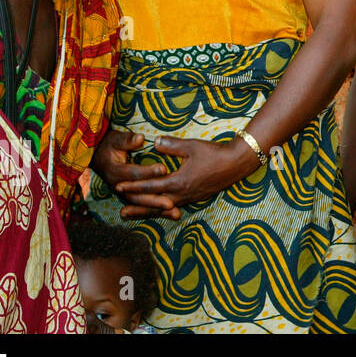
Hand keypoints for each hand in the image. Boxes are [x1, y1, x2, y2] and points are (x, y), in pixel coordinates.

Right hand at [91, 129, 178, 219]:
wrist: (99, 155)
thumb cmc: (110, 145)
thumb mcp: (116, 139)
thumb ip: (127, 140)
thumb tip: (140, 138)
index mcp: (115, 171)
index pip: (133, 173)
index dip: (148, 172)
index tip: (164, 169)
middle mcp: (118, 186)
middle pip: (137, 195)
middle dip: (154, 200)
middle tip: (170, 203)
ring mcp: (124, 193)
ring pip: (141, 204)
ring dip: (157, 210)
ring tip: (175, 213)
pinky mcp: (130, 196)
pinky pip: (143, 206)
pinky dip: (156, 211)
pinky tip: (172, 214)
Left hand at [114, 135, 262, 212]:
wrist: (237, 163)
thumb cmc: (214, 153)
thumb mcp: (191, 146)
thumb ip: (171, 145)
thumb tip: (154, 142)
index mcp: (179, 181)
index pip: (151, 185)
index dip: (134, 186)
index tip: (118, 186)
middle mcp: (182, 194)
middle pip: (155, 204)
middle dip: (137, 207)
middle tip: (121, 212)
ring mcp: (190, 198)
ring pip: (164, 208)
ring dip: (149, 211)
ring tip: (135, 214)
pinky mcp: (196, 198)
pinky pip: (175, 206)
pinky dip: (163, 210)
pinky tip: (160, 209)